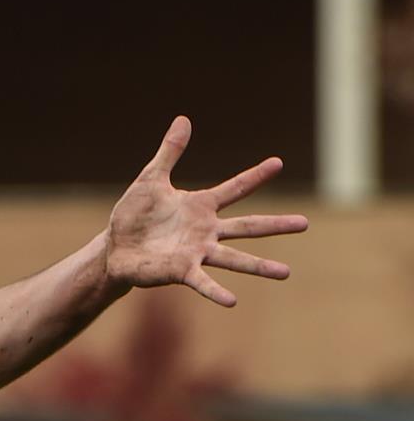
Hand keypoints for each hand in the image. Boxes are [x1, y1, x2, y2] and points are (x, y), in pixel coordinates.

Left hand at [105, 117, 307, 306]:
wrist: (115, 247)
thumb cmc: (134, 216)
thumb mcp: (150, 179)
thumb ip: (169, 152)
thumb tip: (183, 119)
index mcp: (201, 206)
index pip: (235, 188)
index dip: (255, 176)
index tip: (278, 162)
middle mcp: (206, 231)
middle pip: (248, 226)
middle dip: (276, 225)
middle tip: (306, 224)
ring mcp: (196, 252)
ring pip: (235, 258)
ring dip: (260, 266)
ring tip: (286, 273)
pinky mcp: (181, 271)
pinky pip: (202, 282)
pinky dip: (216, 291)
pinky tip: (233, 301)